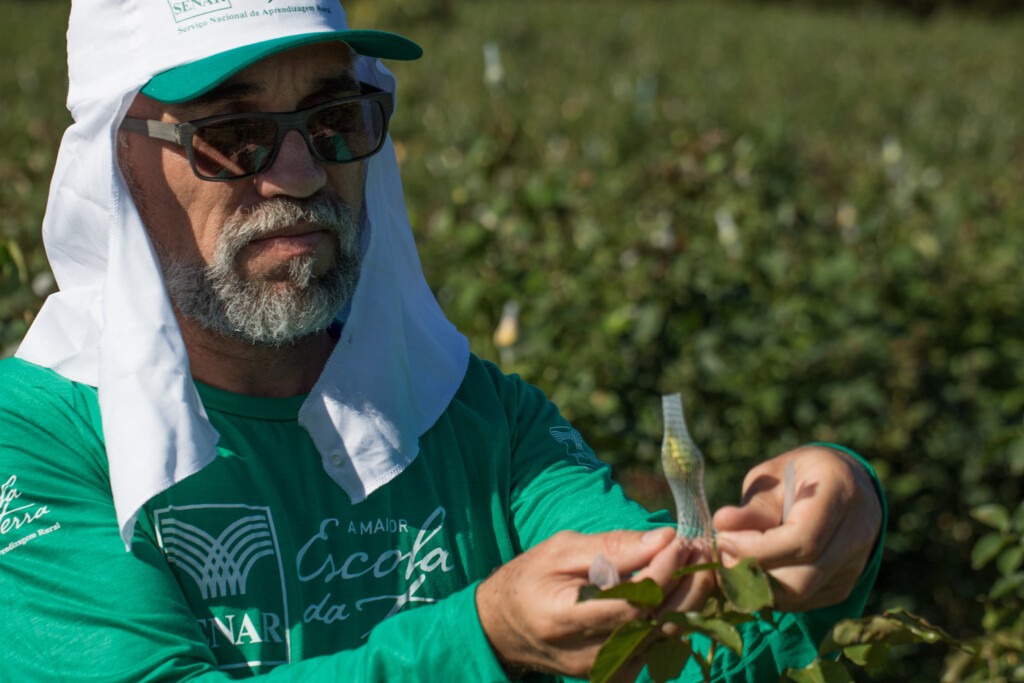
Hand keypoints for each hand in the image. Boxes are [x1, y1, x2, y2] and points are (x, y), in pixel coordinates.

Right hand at [476, 527, 714, 677]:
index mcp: (563, 619)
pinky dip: (678, 617)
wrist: (505, 627)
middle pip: (654, 624)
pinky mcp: (617, 675)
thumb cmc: (530, 579)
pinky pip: (659, 648)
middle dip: (686, 584)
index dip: (661, 572)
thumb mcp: (561, 550)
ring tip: (699, 563)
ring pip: (664, 639)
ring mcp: (603, 671)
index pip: (629, 602)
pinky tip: (685, 589)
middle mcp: (586, 654)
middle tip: (701, 548)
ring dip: (689, 600)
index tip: (680, 540)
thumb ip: (612, 547)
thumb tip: (663, 538)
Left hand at [712, 445, 881, 611]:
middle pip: (802, 578)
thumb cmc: (799, 476)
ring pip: (802, 595)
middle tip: (722, 556)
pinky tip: (751, 572)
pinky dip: (772, 594)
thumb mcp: (773, 477)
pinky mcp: (844, 586)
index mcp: (840, 492)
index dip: (757, 548)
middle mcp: (857, 533)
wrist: (842, 487)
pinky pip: (804, 601)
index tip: (723, 540)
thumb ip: (752, 506)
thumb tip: (721, 523)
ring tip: (732, 563)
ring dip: (758, 588)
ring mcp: (855, 565)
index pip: (803, 539)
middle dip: (753, 574)